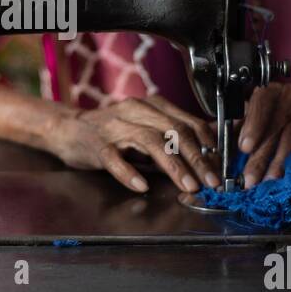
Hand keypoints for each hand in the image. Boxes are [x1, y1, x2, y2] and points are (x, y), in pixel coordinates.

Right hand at [46, 95, 219, 193]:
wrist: (69, 128)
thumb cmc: (113, 131)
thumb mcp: (147, 127)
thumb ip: (173, 136)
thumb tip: (211, 152)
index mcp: (152, 105)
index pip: (188, 122)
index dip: (208, 145)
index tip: (221, 168)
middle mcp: (136, 110)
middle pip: (174, 131)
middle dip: (197, 158)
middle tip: (210, 181)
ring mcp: (114, 126)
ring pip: (149, 141)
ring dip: (173, 166)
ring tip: (187, 185)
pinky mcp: (95, 143)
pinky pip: (113, 157)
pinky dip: (128, 172)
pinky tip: (141, 185)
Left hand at [236, 84, 290, 188]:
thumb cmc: (288, 113)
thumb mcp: (264, 114)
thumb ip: (244, 125)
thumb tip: (223, 146)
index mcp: (270, 91)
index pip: (260, 103)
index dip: (252, 125)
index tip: (245, 147)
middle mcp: (290, 95)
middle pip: (273, 126)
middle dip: (260, 156)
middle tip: (250, 179)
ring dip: (278, 162)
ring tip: (268, 181)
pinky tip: (290, 174)